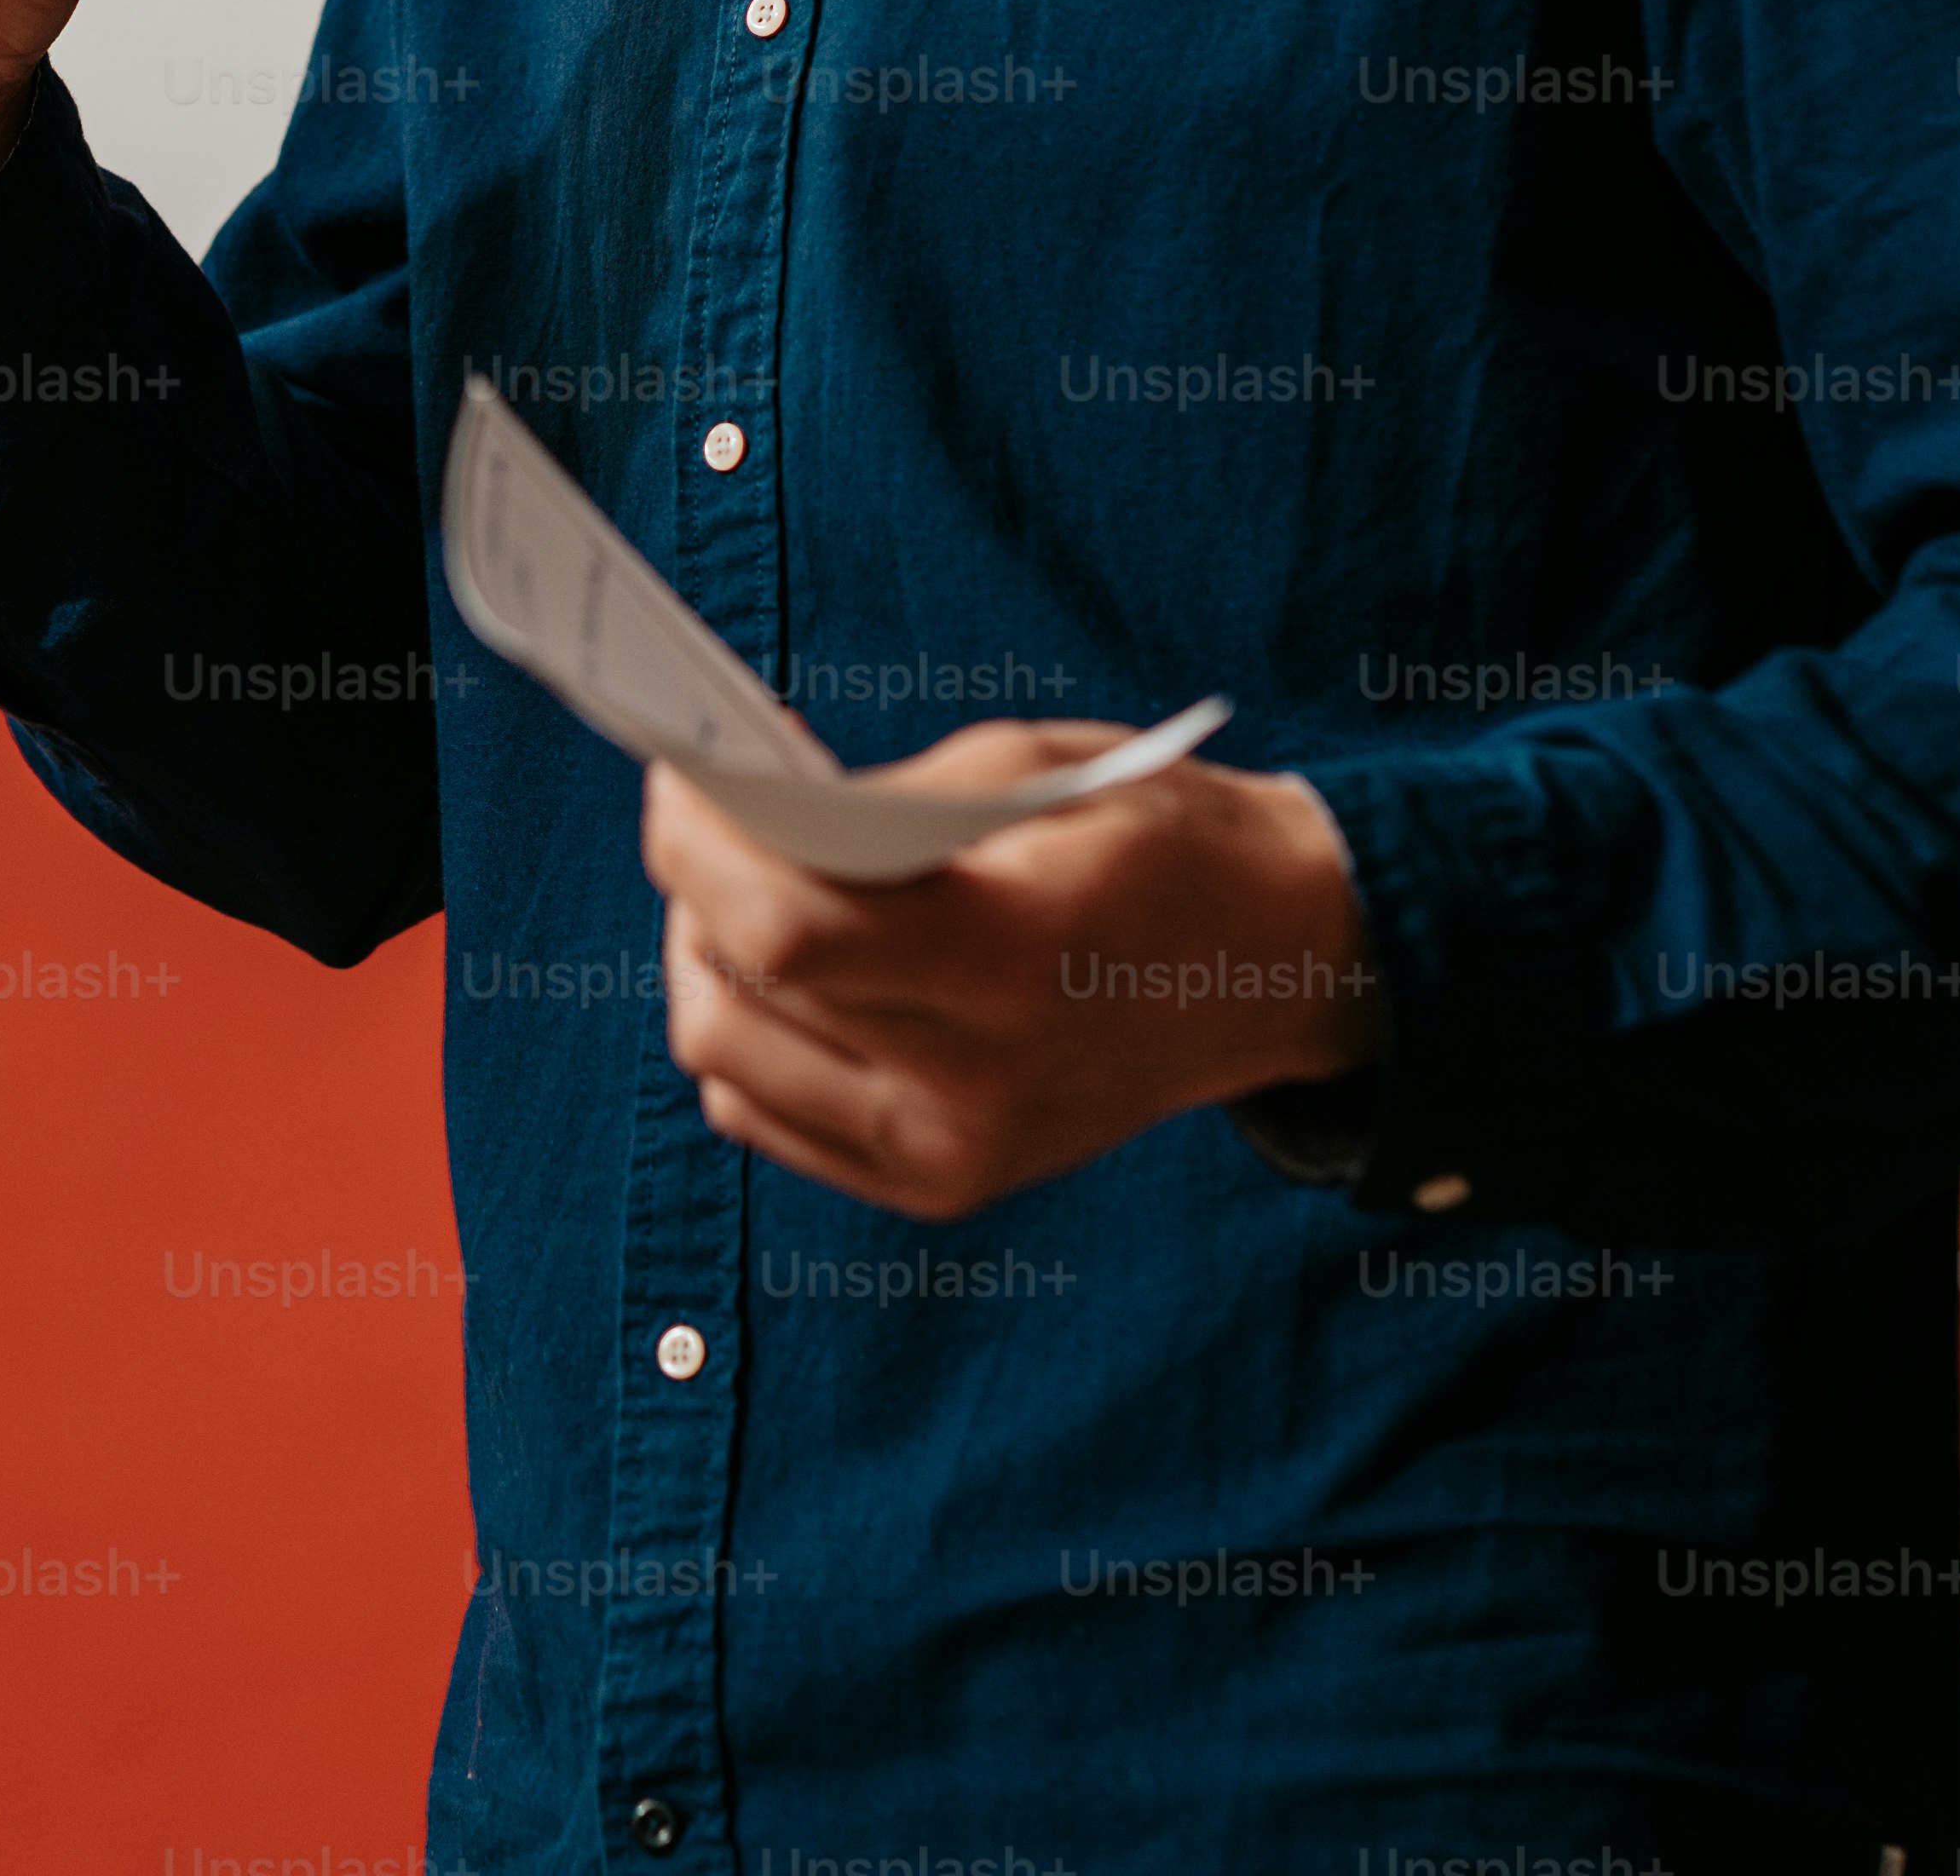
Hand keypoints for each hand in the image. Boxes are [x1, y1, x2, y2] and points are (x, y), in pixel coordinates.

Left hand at [648, 724, 1386, 1222]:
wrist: (1282, 964)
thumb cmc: (1157, 840)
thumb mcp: (1025, 771)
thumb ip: (870, 806)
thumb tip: (729, 813)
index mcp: (1011, 957)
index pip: (785, 932)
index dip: (696, 846)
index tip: (677, 772)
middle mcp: (977, 1082)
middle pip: (732, 998)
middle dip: (692, 890)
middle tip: (718, 820)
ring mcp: (955, 1153)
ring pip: (725, 1064)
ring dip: (709, 965)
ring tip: (753, 893)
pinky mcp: (940, 1188)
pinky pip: (763, 1116)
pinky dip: (749, 1038)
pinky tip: (796, 975)